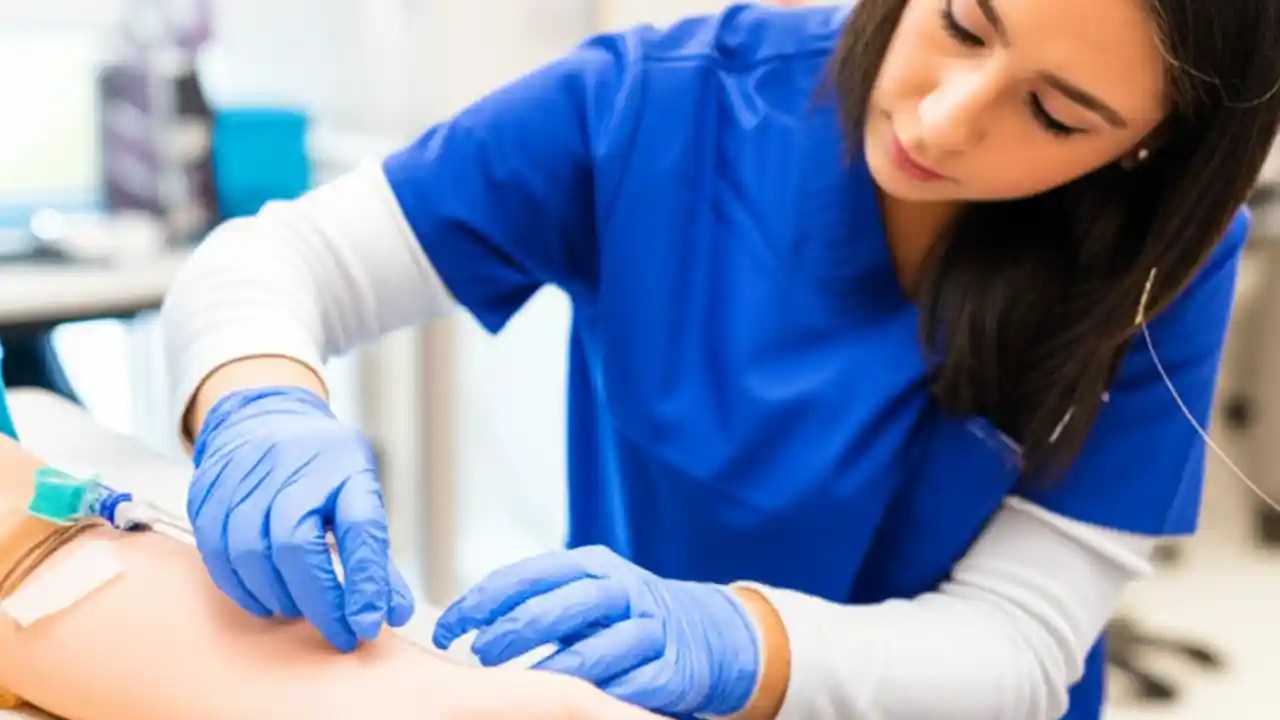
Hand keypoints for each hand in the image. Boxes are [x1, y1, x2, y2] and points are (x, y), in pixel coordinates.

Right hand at [188, 385, 414, 650]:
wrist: (262, 418)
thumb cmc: (322, 466)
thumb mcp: (360, 494)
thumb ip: (375, 555)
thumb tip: (395, 613)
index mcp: (344, 466)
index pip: (359, 525)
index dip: (365, 580)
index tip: (369, 624)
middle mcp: (292, 468)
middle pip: (296, 544)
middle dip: (319, 602)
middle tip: (338, 633)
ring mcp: (244, 479)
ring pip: (251, 554)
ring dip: (280, 598)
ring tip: (300, 612)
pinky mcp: (209, 494)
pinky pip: (218, 556)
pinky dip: (244, 590)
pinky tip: (266, 600)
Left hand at [433, 545, 759, 716]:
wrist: (704, 632)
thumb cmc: (622, 615)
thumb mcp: (583, 593)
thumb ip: (535, 600)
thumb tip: (463, 621)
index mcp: (591, 565)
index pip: (526, 576)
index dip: (482, 603)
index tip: (447, 630)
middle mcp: (622, 590)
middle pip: (559, 608)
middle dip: (511, 632)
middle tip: (477, 655)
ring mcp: (649, 629)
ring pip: (594, 650)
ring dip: (549, 670)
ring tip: (516, 685)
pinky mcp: (670, 668)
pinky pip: (628, 684)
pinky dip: (597, 693)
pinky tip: (568, 701)